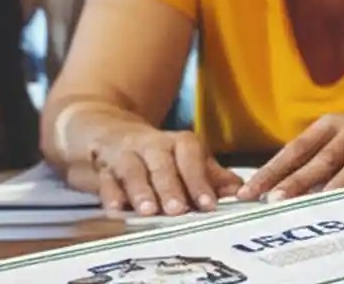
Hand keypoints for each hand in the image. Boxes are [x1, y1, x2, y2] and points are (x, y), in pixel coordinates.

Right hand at [90, 129, 241, 216]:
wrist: (107, 131)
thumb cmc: (157, 154)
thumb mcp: (185, 159)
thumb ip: (211, 176)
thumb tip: (241, 190)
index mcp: (177, 143)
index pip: (190, 156)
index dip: (199, 180)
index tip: (209, 205)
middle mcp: (151, 145)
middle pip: (161, 164)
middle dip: (170, 187)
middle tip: (177, 210)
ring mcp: (124, 155)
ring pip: (132, 170)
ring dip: (140, 190)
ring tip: (147, 211)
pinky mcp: (101, 168)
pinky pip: (105, 180)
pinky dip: (109, 194)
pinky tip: (115, 209)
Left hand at [238, 111, 343, 202]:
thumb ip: (318, 159)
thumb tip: (277, 188)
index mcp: (334, 125)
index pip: (297, 149)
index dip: (272, 170)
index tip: (249, 192)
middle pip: (322, 159)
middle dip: (297, 181)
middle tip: (274, 201)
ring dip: (336, 186)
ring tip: (317, 205)